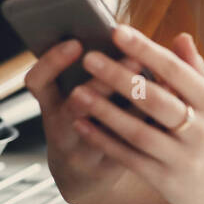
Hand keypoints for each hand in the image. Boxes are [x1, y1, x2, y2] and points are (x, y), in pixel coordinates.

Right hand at [24, 38, 150, 202]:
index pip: (38, 80)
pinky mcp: (104, 166)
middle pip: (74, 104)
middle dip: (105, 81)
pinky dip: (145, 126)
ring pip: (101, 130)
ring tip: (157, 86)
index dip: (52, 61)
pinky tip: (165, 111)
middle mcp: (60, 124)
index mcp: (52, 99)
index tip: (76, 42)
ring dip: (132, 107)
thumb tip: (137, 34)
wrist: (86, 169)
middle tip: (135, 59)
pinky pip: (125, 148)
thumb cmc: (90, 115)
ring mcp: (80, 148)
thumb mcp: (83, 90)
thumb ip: (103, 61)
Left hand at [68, 24, 203, 203]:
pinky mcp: (164, 180)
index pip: (176, 71)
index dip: (146, 51)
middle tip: (90, 58)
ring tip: (78, 92)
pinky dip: (104, 141)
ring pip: (139, 132)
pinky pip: (129, 158)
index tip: (117, 31)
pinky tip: (81, 124)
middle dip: (121, 78)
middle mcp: (200, 130)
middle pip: (156, 101)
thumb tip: (180, 36)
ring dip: (106, 112)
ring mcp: (182, 158)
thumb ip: (193, 69)